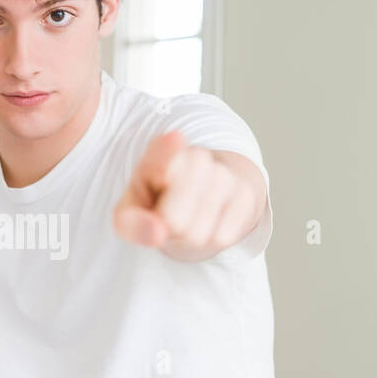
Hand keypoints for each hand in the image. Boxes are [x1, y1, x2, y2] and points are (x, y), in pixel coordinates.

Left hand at [112, 130, 265, 261]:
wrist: (199, 197)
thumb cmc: (156, 204)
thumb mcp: (130, 212)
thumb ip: (132, 223)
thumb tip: (159, 232)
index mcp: (158, 155)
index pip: (162, 158)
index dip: (166, 154)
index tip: (177, 138)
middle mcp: (195, 157)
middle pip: (175, 221)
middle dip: (167, 230)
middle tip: (168, 217)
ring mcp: (223, 174)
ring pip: (198, 233)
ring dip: (189, 237)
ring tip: (189, 218)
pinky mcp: (246, 194)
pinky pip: (222, 237)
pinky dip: (211, 239)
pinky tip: (209, 222)